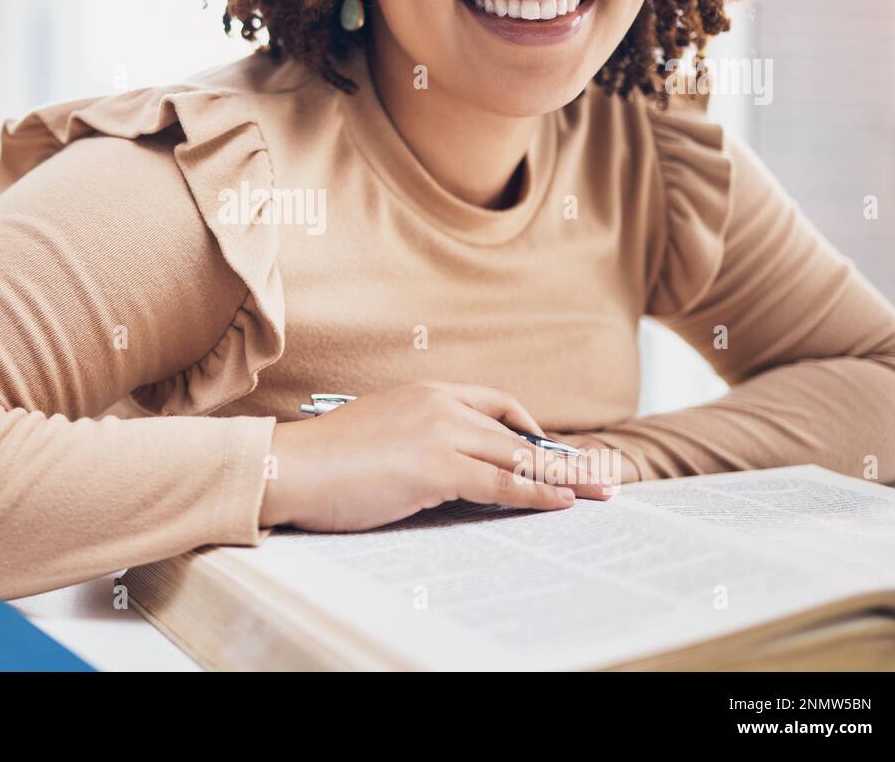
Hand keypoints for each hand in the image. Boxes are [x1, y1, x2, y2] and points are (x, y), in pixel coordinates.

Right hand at [258, 381, 615, 531]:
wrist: (291, 466)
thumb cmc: (325, 459)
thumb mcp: (380, 433)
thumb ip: (418, 438)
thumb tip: (444, 468)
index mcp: (425, 392)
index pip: (494, 403)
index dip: (530, 428)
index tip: (553, 448)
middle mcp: (439, 404)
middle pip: (517, 432)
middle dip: (563, 456)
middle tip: (602, 473)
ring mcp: (440, 433)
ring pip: (518, 457)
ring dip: (565, 476)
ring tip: (600, 490)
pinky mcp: (437, 466)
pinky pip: (502, 483)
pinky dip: (537, 494)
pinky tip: (560, 502)